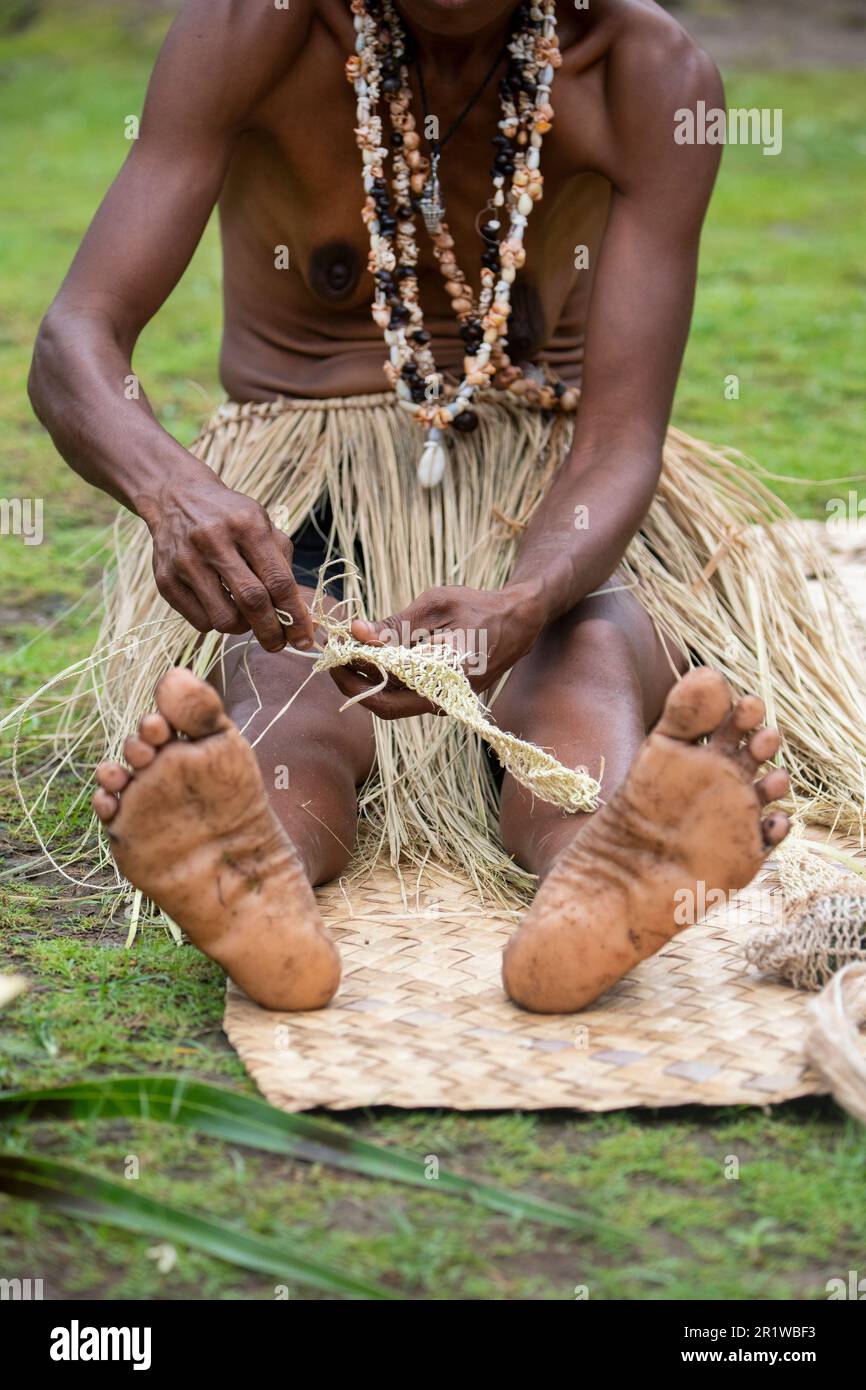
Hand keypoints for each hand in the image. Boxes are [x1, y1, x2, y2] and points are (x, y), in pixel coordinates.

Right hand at [144, 467, 314, 651]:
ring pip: (224, 619)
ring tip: (245, 616)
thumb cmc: (230, 517)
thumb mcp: (263, 526)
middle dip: (271, 632)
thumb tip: (300, 615)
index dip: (295, 616)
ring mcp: (185, 561)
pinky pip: (200, 622)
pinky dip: (216, 622)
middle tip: (279, 645)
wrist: (175, 497)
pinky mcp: (165, 580)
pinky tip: (220, 605)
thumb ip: (282, 565)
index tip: (304, 640)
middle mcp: (214, 540)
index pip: (278, 581)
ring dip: (242, 627)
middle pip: (252, 602)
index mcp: (247, 525)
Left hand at [329, 583, 543, 718]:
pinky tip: (373, 653)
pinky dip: (385, 676)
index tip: (338, 642)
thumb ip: (397, 623)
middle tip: (334, 653)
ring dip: (367, 679)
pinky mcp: (441, 696)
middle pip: (383, 705)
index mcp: (443, 678)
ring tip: (349, 650)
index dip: (355, 667)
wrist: (519, 621)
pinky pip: (406, 694)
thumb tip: (357, 631)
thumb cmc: (480, 607)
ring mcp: (443, 702)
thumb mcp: (437, 605)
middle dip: (353, 681)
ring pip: (392, 701)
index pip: (386, 686)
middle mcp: (443, 699)